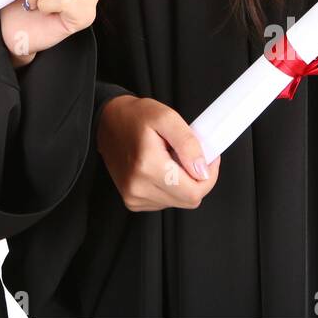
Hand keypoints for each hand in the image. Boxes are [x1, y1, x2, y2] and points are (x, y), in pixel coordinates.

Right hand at [96, 95, 220, 210]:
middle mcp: (138, 187)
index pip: (194, 191)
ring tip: (171, 159)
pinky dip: (171, 187)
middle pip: (189, 200)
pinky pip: (165, 202)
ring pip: (178, 201)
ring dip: (183, 182)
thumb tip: (202, 171)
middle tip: (191, 156)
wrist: (107, 122)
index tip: (209, 157)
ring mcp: (134, 197)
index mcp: (148, 166)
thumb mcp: (166, 117)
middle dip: (197, 179)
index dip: (209, 176)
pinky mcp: (133, 201)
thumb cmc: (136, 116)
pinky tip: (162, 169)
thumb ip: (188, 143)